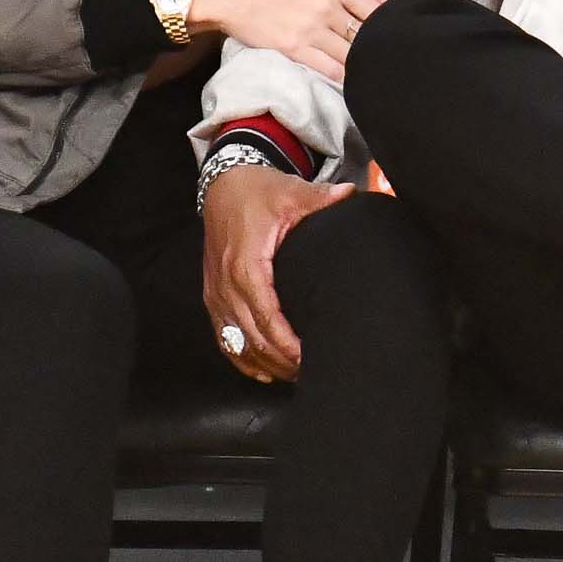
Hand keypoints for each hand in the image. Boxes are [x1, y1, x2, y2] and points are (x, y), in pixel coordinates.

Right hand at [187, 0, 388, 82]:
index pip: (377, 11)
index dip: (387, 27)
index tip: (390, 37)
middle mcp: (326, 5)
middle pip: (365, 34)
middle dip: (374, 47)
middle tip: (382, 57)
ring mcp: (310, 28)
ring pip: (351, 54)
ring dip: (360, 63)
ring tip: (365, 69)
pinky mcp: (294, 48)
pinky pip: (330, 68)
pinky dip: (342, 76)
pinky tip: (346, 77)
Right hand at [200, 165, 354, 381]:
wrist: (223, 186)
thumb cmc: (256, 192)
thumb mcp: (290, 193)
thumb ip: (320, 198)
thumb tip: (349, 194)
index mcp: (246, 264)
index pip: (265, 315)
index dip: (285, 342)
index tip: (307, 356)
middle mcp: (226, 283)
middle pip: (251, 337)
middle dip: (280, 360)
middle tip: (309, 371)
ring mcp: (216, 292)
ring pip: (236, 342)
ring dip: (263, 363)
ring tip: (293, 374)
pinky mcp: (213, 296)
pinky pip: (223, 337)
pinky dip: (242, 358)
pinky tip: (263, 371)